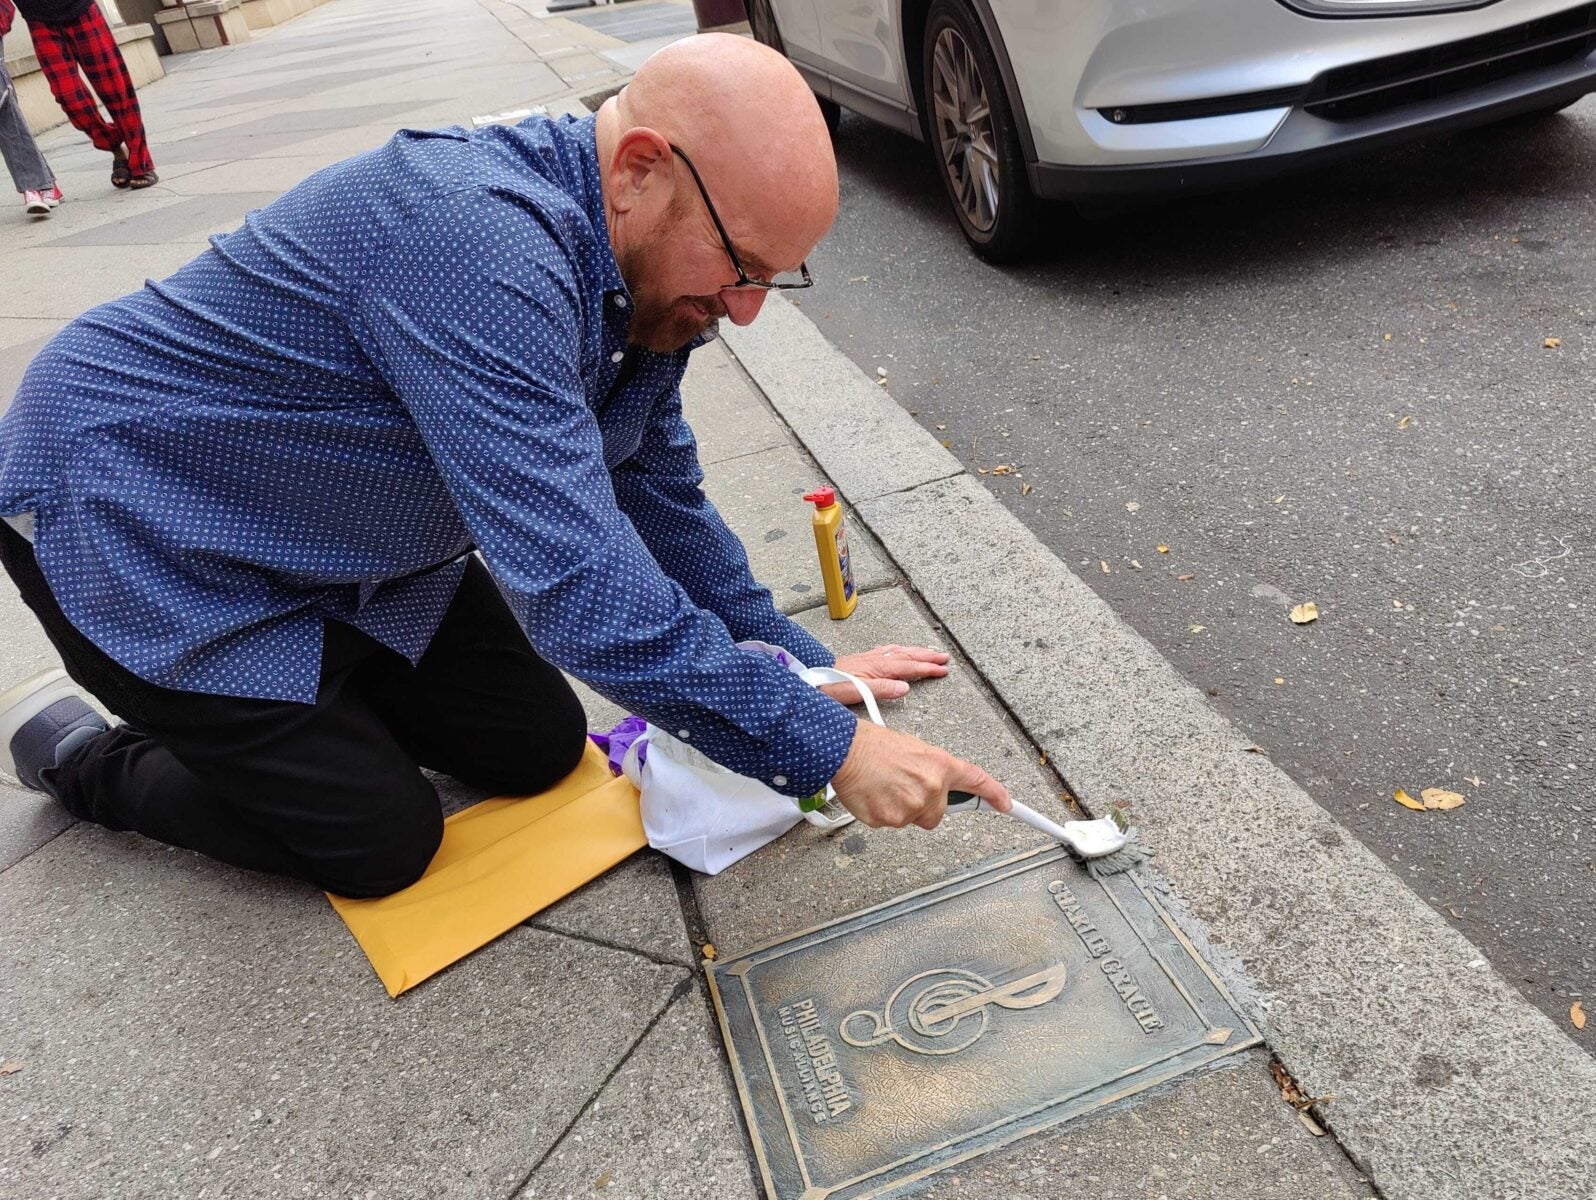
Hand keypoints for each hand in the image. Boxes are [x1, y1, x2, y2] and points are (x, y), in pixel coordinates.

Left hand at [821, 644, 949, 704]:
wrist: (808, 676)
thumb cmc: (829, 687)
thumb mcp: (854, 692)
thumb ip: (880, 689)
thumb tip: (905, 688)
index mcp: (877, 668)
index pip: (909, 667)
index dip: (927, 668)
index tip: (944, 670)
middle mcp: (875, 659)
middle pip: (907, 655)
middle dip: (927, 656)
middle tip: (945, 658)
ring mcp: (868, 657)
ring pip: (898, 651)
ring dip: (916, 651)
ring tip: (930, 652)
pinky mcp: (861, 658)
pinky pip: (886, 650)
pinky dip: (899, 649)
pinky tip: (899, 650)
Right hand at [829, 720, 1009, 829]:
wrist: (844, 750)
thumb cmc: (874, 744)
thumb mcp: (914, 748)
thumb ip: (932, 770)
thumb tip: (938, 786)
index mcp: (940, 765)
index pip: (977, 781)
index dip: (995, 794)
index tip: (1006, 804)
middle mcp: (931, 788)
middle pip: (938, 812)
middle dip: (924, 803)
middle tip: (903, 785)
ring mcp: (911, 807)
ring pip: (914, 818)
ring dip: (902, 807)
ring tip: (884, 784)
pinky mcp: (890, 820)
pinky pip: (892, 823)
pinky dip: (883, 812)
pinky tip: (874, 793)